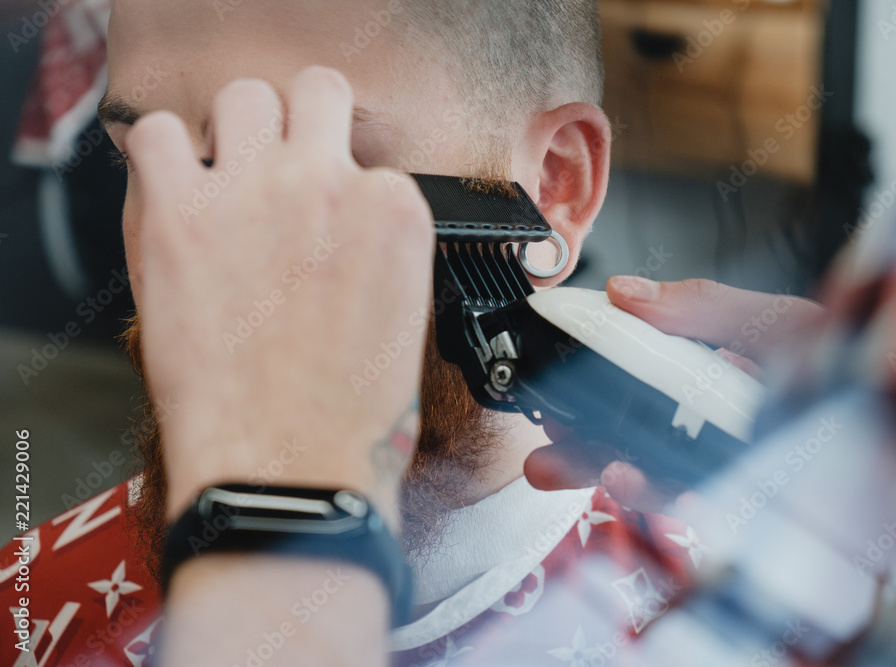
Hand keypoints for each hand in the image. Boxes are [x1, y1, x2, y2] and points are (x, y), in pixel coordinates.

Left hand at [125, 67, 433, 523]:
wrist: (290, 472)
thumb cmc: (349, 417)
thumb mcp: (403, 316)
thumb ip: (378, 248)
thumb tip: (340, 220)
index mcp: (396, 211)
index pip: (367, 158)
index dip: (343, 193)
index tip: (326, 228)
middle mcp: (330, 183)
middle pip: (315, 94)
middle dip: (301, 130)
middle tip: (283, 177)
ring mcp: (255, 191)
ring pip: (244, 95)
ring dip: (238, 134)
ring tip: (229, 183)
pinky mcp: (178, 213)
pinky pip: (155, 133)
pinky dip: (163, 156)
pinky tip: (178, 197)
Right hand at [524, 276, 823, 509]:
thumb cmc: (849, 362)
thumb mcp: (775, 321)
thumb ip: (701, 308)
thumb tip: (624, 292)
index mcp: (707, 370)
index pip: (631, 373)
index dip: (586, 378)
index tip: (547, 375)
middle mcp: (705, 419)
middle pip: (626, 429)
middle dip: (575, 439)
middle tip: (536, 448)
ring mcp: (718, 460)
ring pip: (643, 469)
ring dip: (596, 469)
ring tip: (561, 466)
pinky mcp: (736, 495)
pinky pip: (682, 499)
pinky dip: (646, 491)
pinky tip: (625, 478)